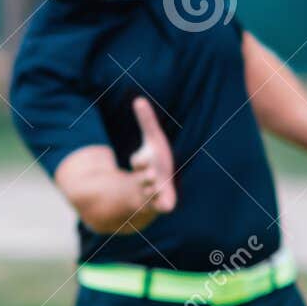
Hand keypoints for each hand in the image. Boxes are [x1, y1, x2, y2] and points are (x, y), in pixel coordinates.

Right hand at [129, 95, 176, 218]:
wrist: (157, 187)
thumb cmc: (156, 160)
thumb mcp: (153, 139)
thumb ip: (146, 121)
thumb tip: (139, 99)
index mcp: (143, 164)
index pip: (139, 161)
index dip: (141, 159)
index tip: (144, 160)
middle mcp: (146, 179)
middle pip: (143, 178)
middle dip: (145, 176)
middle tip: (150, 174)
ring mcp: (153, 193)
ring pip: (150, 194)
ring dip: (152, 190)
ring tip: (157, 186)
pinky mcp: (162, 204)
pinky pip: (162, 207)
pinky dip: (163, 206)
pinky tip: (167, 206)